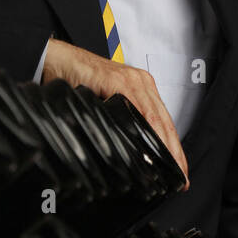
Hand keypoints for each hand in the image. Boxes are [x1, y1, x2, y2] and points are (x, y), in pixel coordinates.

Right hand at [42, 39, 189, 189]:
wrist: (57, 59)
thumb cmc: (78, 81)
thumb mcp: (105, 105)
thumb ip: (120, 122)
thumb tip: (132, 152)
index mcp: (140, 88)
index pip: (163, 123)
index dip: (173, 149)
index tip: (179, 171)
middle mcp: (141, 82)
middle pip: (165, 122)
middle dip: (175, 153)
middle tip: (181, 178)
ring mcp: (131, 80)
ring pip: (156, 117)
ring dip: (166, 145)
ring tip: (171, 168)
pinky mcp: (118, 80)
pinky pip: (138, 108)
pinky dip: (147, 129)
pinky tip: (152, 147)